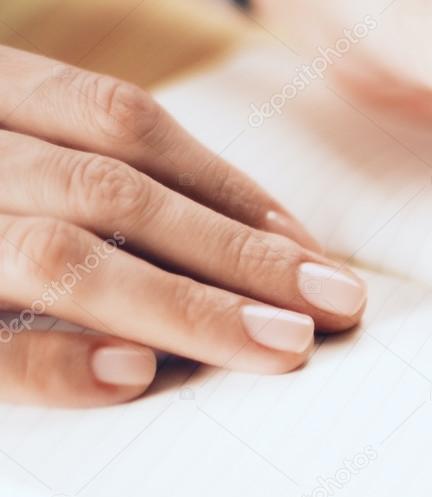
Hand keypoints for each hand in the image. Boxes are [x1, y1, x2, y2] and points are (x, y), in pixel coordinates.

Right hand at [0, 46, 366, 406]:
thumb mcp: (16, 150)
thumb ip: (92, 176)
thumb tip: (244, 242)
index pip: (122, 121)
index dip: (228, 187)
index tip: (313, 250)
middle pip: (115, 191)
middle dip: (238, 252)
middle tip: (335, 305)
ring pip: (60, 257)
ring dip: (184, 305)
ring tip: (281, 344)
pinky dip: (58, 360)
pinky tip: (138, 375)